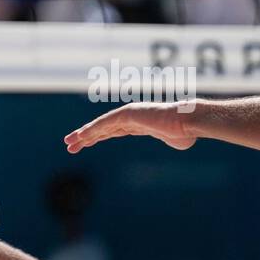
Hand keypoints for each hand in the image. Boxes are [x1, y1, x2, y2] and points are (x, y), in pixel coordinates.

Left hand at [64, 102, 195, 153]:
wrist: (190, 122)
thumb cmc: (186, 132)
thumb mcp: (177, 141)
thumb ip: (172, 140)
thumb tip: (179, 140)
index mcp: (140, 124)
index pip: (113, 130)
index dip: (98, 136)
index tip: (85, 143)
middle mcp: (131, 117)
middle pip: (103, 128)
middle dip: (85, 136)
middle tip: (70, 144)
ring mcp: (129, 115)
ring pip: (100, 126)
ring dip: (83, 134)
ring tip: (69, 143)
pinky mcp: (127, 115)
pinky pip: (105, 124)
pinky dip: (91, 131)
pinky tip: (80, 137)